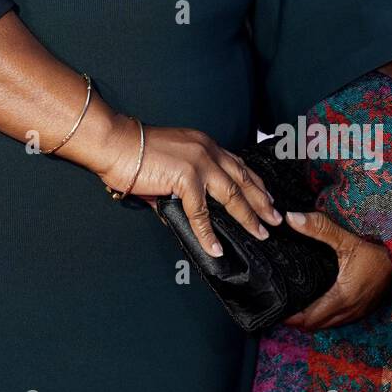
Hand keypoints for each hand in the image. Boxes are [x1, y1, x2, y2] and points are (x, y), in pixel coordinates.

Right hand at [94, 120, 283, 258]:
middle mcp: (207, 150)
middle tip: (275, 217)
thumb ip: (184, 183)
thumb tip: (190, 211)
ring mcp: (198, 163)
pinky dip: (208, 233)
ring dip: (249, 216)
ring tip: (260, 233)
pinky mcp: (186, 178)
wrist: (116, 143)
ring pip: (232, 194)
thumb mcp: (170, 162)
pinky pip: (201, 213)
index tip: (267, 196)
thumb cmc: (134, 152)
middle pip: (243, 178)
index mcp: (204, 144)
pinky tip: (215, 247)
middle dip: (262, 200)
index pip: (238, 164)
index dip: (255, 182)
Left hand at [282, 210, 391, 331]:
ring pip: (327, 325)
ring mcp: (358, 312)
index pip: (310, 318)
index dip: (292, 317)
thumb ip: (319, 229)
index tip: (277, 309)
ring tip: (295, 307)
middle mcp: (350, 310)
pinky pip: (338, 320)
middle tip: (281, 307)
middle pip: (316, 325)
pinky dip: (325, 317)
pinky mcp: (363, 310)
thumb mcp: (346, 239)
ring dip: (311, 320)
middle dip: (298, 321)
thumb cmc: (376, 250)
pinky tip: (317, 304)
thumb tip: (291, 218)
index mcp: (342, 297)